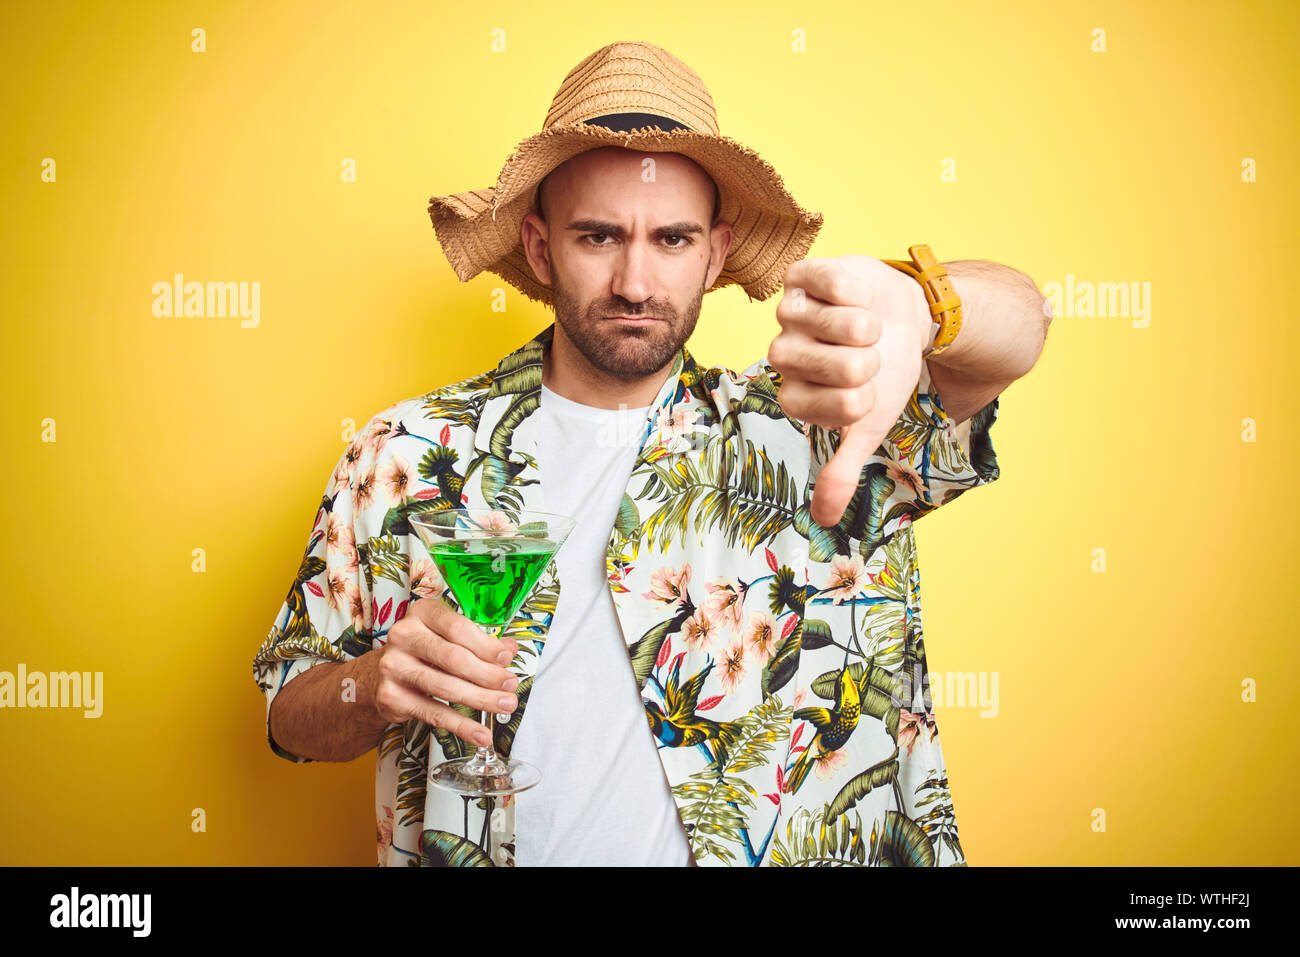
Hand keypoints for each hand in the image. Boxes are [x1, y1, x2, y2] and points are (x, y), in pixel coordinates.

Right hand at [372, 597, 519, 747]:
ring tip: (504, 705)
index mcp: (421, 613)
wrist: (378, 675)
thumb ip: (479, 641)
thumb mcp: (448, 636)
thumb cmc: (422, 651)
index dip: (486, 646)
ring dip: (481, 699)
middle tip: (510, 686)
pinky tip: (480, 733)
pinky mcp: (391, 697)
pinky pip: (434, 714)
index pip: (458, 627)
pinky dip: (461, 726)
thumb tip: (508, 650)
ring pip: (446, 687)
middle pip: (454, 658)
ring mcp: (394, 666)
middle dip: (488, 675)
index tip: (506, 659)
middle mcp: (403, 635)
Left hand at [768, 254, 929, 526]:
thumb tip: (824, 519)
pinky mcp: (802, 275)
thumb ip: (842, 470)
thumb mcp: (868, 425)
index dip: (870, 396)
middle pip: (845, 368)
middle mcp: (782, 355)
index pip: (844, 407)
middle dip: (874, 360)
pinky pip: (834, 284)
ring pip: (843, 325)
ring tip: (866, 323)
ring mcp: (789, 313)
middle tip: (868, 353)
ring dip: (870, 325)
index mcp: (794, 395)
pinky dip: (859, 291)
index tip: (867, 389)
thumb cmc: (883, 373)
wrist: (901, 319)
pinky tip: (857, 296)